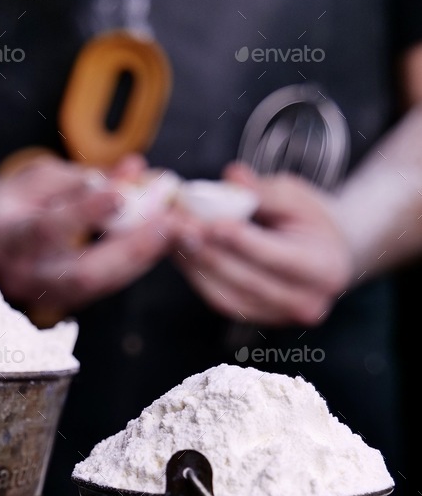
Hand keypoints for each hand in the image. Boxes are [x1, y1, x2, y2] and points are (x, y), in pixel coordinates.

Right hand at [0, 155, 173, 317]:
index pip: (47, 229)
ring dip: (142, 257)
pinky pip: (108, 285)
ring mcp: (47, 296)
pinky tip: (161, 241)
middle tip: (167, 223)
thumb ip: (83, 176)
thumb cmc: (17, 201)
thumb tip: (135, 168)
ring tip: (176, 229)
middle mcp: (24, 276)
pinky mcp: (70, 302)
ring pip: (102, 285)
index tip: (121, 194)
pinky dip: (136, 262)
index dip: (85, 213)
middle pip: (83, 273)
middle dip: (130, 248)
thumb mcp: (39, 178)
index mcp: (6, 238)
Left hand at [174, 163, 354, 325]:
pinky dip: (195, 273)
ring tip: (170, 233)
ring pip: (226, 293)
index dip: (243, 242)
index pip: (278, 257)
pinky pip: (218, 298)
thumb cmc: (310, 220)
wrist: (322, 255)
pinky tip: (179, 249)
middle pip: (247, 279)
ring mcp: (277, 317)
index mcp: (325, 269)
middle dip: (208, 250)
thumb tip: (233, 177)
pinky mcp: (253, 318)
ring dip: (194, 263)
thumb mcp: (297, 197)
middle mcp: (305, 303)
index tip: (211, 223)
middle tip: (175, 224)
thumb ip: (265, 191)